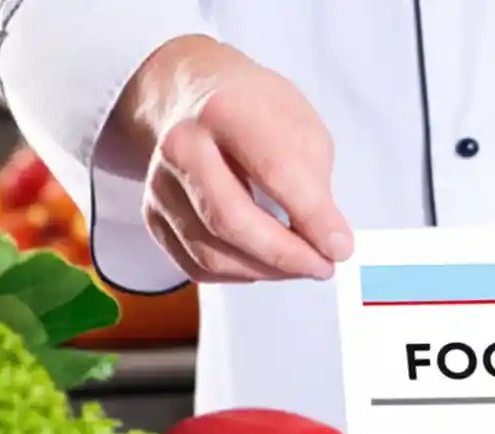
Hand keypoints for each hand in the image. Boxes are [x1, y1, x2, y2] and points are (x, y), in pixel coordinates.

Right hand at [115, 35, 351, 281]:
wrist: (193, 97)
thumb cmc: (255, 111)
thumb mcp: (301, 126)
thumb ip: (314, 183)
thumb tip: (328, 242)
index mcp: (227, 109)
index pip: (274, 172)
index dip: (312, 217)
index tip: (341, 247)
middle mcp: (182, 145)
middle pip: (231, 219)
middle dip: (287, 255)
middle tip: (324, 266)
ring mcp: (160, 183)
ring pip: (212, 252)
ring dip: (267, 270)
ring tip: (302, 264)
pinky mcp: (153, 215)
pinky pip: (197, 265)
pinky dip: (240, 274)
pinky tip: (266, 264)